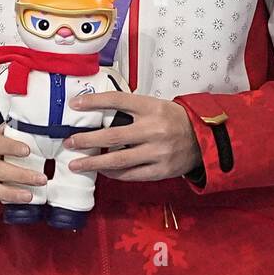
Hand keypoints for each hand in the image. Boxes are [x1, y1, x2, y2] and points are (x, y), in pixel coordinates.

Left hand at [65, 92, 202, 181]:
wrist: (204, 140)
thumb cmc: (174, 120)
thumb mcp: (156, 106)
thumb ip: (132, 110)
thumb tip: (99, 113)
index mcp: (152, 108)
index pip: (118, 100)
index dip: (94, 102)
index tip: (75, 104)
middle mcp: (154, 129)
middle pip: (113, 135)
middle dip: (87, 140)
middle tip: (69, 142)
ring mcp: (157, 152)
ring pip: (118, 160)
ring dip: (93, 163)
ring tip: (76, 164)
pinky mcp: (159, 170)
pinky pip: (130, 174)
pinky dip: (113, 173)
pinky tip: (102, 171)